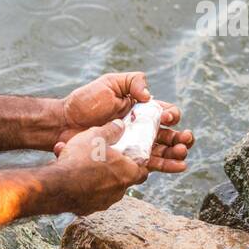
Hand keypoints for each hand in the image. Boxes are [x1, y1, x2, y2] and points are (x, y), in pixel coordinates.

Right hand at [46, 120, 148, 215]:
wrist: (57, 185)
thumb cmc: (81, 160)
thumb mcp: (96, 136)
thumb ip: (110, 130)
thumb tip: (119, 125)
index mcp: (127, 173)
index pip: (143, 172)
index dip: (137, 164)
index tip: (129, 157)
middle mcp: (118, 191)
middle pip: (119, 178)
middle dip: (108, 166)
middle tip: (97, 155)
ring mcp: (103, 202)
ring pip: (99, 184)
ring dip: (90, 173)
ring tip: (74, 159)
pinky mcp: (87, 209)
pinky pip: (85, 193)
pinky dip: (79, 183)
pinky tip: (65, 171)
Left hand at [58, 72, 194, 171]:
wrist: (64, 123)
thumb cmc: (86, 101)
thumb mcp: (110, 83)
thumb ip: (132, 82)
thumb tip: (149, 96)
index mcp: (141, 109)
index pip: (166, 113)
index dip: (170, 116)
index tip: (163, 119)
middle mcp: (142, 128)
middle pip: (170, 134)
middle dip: (182, 137)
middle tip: (185, 140)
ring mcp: (136, 144)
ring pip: (164, 150)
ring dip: (177, 152)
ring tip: (183, 153)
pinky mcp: (128, 159)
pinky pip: (151, 164)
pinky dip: (166, 166)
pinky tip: (178, 166)